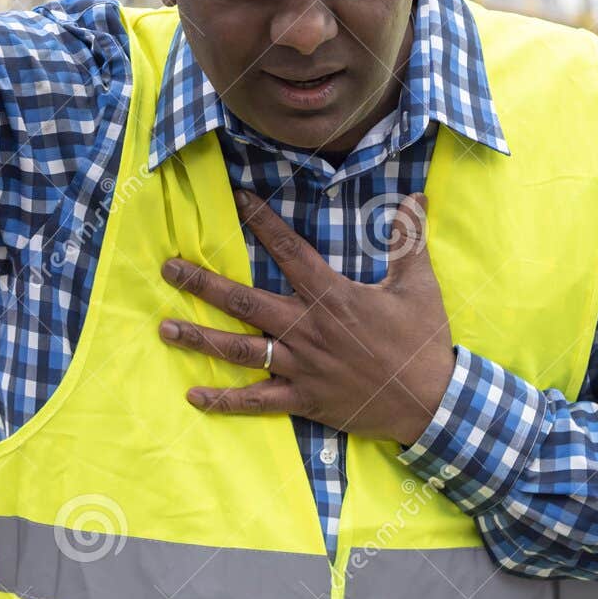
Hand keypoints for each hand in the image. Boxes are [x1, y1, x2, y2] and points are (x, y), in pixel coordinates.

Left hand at [158, 189, 454, 446]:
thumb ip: (409, 239)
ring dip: (200, 338)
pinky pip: (256, 401)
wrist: (434, 402)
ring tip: (164, 328)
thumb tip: (416, 196)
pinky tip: (193, 395)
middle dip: (202, 284)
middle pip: (244, 301)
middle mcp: (307, 329)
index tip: (236, 197)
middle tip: (167, 269)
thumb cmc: (425, 342)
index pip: (289, 250)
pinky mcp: (304, 399)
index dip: (262, 221)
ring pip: (240, 350)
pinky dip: (224, 401)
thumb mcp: (419, 285)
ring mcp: (301, 366)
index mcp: (332, 297)